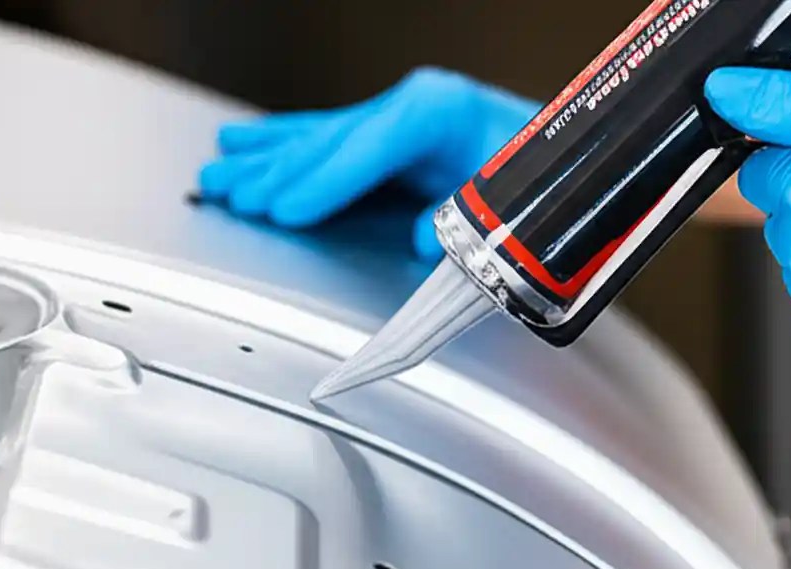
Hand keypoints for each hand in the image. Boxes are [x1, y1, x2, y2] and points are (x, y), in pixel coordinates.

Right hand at [198, 67, 536, 258]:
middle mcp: (417, 104)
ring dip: (267, 160)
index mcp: (443, 111)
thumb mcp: (509, 207)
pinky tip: (247, 147)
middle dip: (279, 172)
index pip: (369, 145)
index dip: (323, 181)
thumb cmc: (545, 179)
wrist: (570, 157)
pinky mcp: (394, 131)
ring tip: (220, 177)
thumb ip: (459, 223)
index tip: (283, 210)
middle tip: (231, 197)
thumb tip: (422, 241)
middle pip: (333, 140)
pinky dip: (285, 146)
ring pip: (320, 137)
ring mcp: (402, 114)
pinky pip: (327, 137)